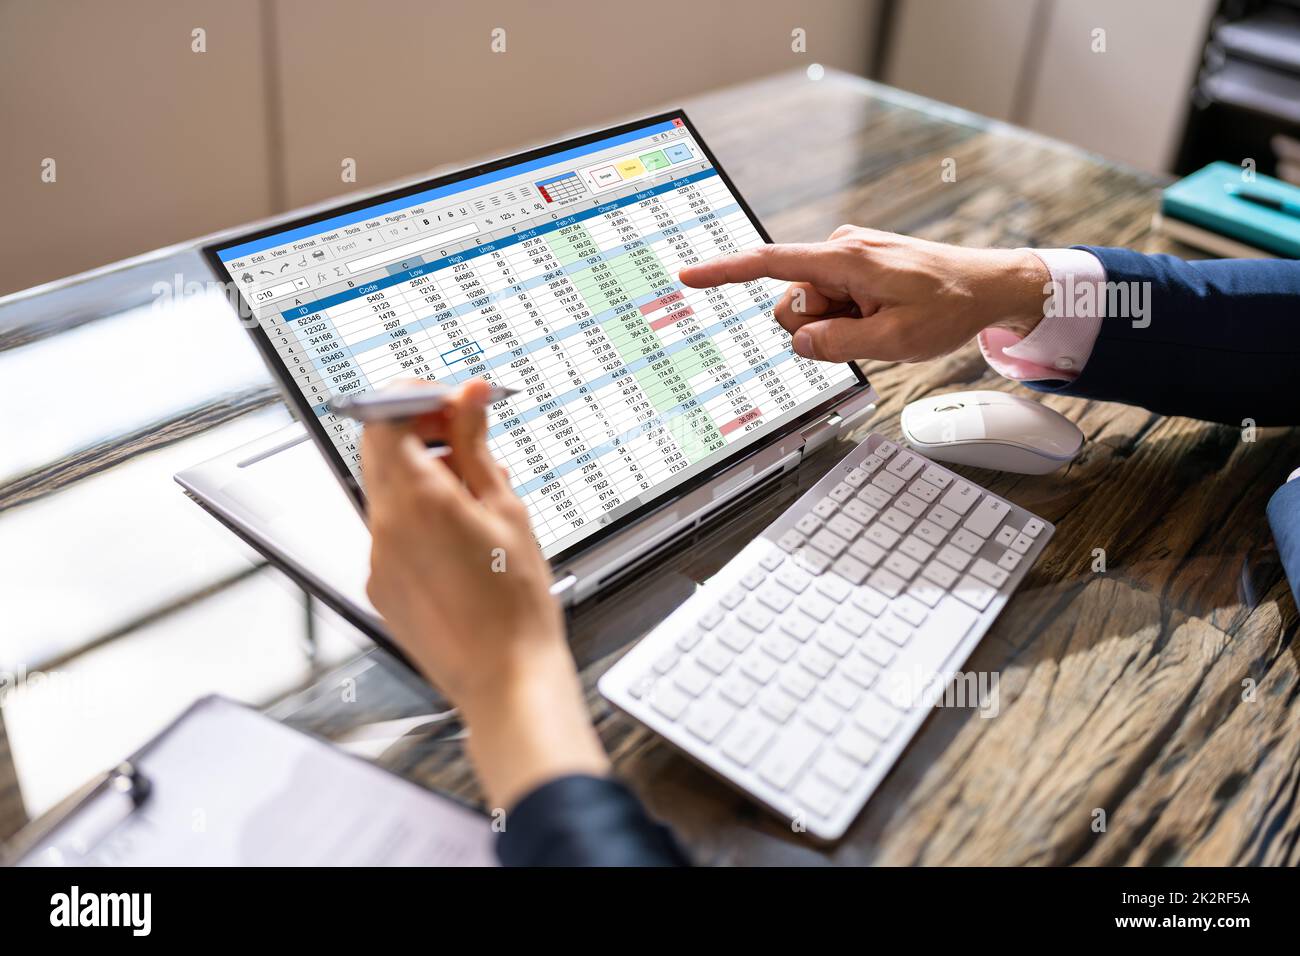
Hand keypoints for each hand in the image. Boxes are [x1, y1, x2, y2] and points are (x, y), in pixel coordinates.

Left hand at [362, 379, 607, 808]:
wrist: (505, 679)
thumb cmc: (515, 605)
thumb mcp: (507, 508)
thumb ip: (477, 446)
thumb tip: (469, 398)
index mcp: (416, 499)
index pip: (388, 417)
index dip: (419, 399)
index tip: (453, 402)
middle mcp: (384, 526)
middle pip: (380, 451)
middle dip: (422, 433)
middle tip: (468, 437)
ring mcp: (377, 558)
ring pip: (388, 490)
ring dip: (424, 475)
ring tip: (477, 492)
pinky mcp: (381, 584)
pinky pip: (392, 530)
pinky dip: (419, 516)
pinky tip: (463, 534)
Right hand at [678, 226, 1048, 362]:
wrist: (989, 285)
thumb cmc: (949, 307)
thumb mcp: (895, 342)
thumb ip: (838, 345)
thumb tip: (798, 342)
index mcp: (845, 260)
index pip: (769, 264)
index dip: (724, 272)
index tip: (688, 276)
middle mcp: (840, 249)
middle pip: (792, 301)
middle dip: (817, 327)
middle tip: (868, 331)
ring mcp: (848, 256)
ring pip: (813, 306)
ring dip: (838, 324)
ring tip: (883, 322)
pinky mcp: (857, 265)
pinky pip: (832, 301)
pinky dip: (850, 317)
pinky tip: (884, 316)